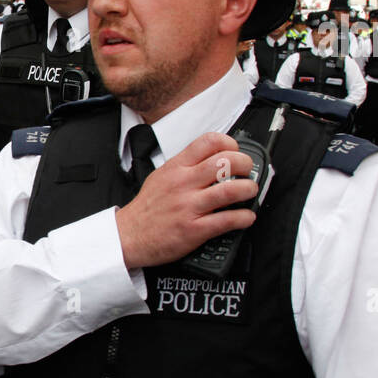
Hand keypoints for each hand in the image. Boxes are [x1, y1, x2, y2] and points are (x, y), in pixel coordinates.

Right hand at [114, 133, 257, 270]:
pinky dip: (244, 218)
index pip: (209, 142)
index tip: (235, 152)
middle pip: (225, 162)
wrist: (128, 236)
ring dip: (248, 190)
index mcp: (176, 168)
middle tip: (247, 172)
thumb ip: (184, 167)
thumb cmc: (146, 209)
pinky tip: (245, 217)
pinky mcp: (194, 229)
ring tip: (250, 192)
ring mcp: (188, 207)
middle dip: (245, 164)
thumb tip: (212, 160)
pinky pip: (227, 220)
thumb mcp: (160, 177)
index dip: (230, 144)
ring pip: (230, 190)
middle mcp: (183, 184)